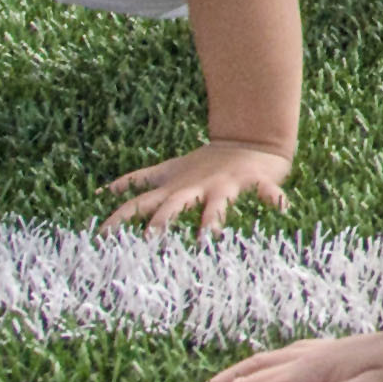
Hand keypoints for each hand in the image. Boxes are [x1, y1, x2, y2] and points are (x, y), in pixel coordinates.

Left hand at [102, 139, 297, 235]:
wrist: (247, 142)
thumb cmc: (203, 165)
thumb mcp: (166, 171)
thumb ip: (137, 180)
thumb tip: (101, 192)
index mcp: (173, 188)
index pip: (138, 203)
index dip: (118, 218)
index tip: (100, 236)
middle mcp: (195, 188)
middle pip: (173, 205)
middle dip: (162, 221)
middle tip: (149, 239)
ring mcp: (223, 186)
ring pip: (216, 204)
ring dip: (212, 220)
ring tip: (210, 237)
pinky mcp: (252, 182)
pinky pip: (266, 191)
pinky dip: (273, 198)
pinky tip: (282, 208)